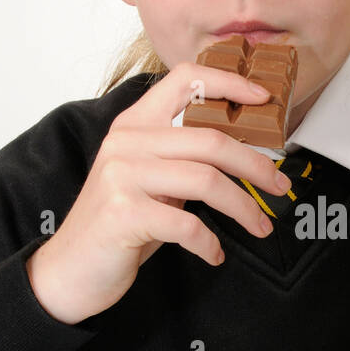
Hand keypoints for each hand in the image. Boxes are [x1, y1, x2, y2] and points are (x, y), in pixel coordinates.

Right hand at [26, 61, 288, 323]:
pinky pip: (188, 224)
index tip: (263, 100)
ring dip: (244, 207)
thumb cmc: (119, 225)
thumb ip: (182, 160)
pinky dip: (210, 243)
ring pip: (206, 180)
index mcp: (133, 124)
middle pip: (211, 140)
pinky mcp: (124, 214)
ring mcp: (122, 176)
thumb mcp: (149, 180)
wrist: (69, 271)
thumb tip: (244, 154)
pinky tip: (215, 254)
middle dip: (256, 165)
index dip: (229, 83)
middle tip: (280, 185)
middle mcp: (126, 142)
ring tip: (260, 226)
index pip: (184, 80)